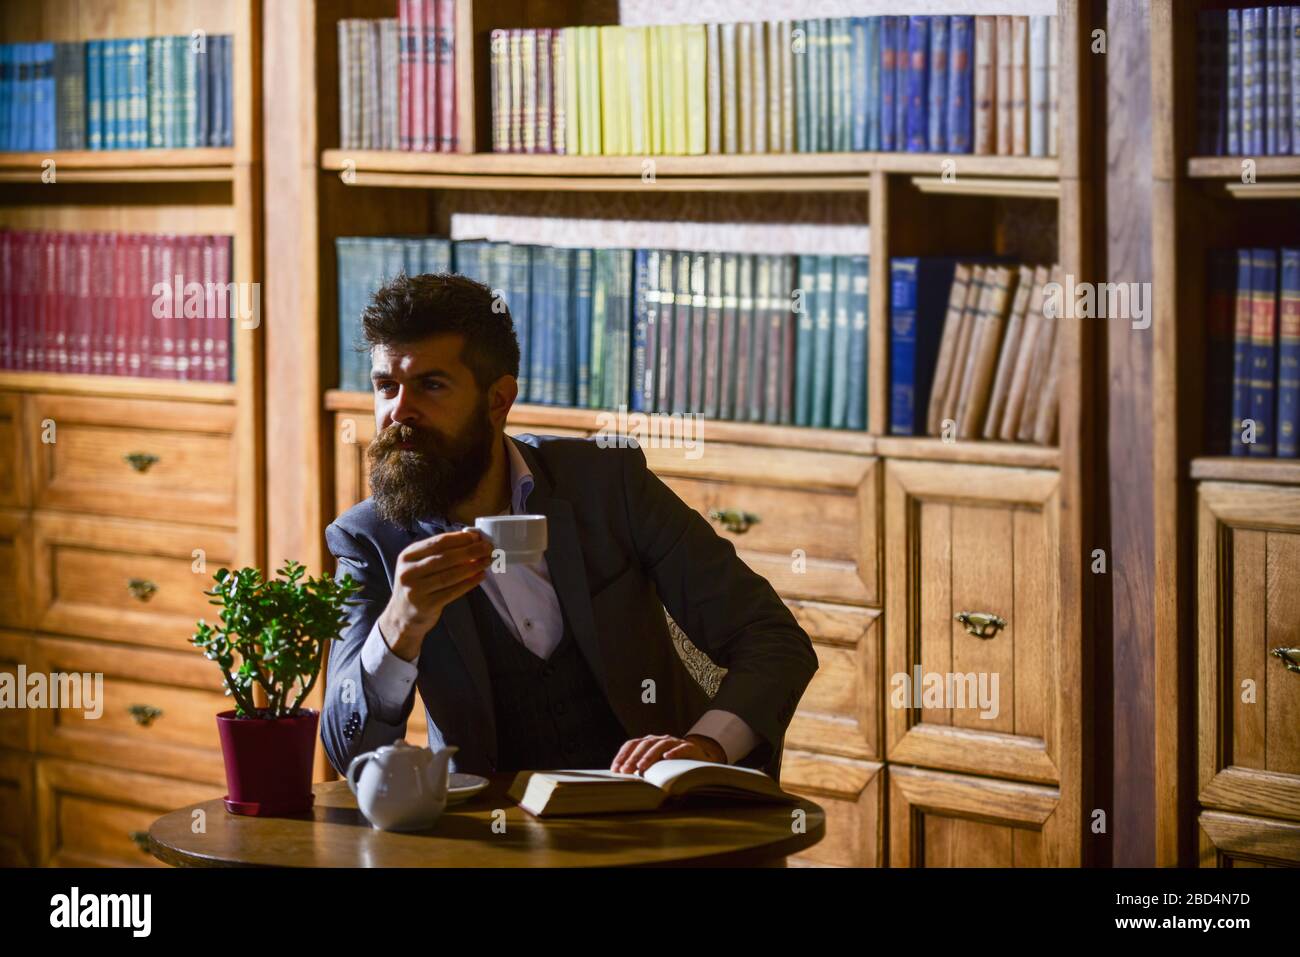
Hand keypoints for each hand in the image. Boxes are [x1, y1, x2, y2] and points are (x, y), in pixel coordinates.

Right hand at [377, 528, 492, 660]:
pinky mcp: (426, 605)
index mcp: (407, 556)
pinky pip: (452, 592)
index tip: (476, 537)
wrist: (402, 616)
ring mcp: (415, 590)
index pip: (437, 542)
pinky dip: (468, 583)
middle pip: (445, 558)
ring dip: (472, 567)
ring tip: (486, 561)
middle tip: (487, 548)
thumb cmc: (417, 585)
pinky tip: (480, 577)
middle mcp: (408, 572)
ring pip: (450, 575)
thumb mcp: (419, 565)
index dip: (459, 539)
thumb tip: (471, 541)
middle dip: (470, 551)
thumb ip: (439, 553)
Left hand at [610, 733, 726, 774]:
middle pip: (644, 745)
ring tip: (642, 768)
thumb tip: (621, 780)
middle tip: (626, 771)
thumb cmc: (672, 765)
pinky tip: (668, 758)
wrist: (699, 761)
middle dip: (633, 758)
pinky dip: (674, 752)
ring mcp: (675, 742)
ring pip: (660, 745)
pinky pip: (682, 748)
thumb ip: (641, 769)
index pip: (632, 744)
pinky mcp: (690, 747)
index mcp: (649, 742)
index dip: (622, 755)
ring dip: (649, 756)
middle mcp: (660, 739)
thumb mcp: (655, 766)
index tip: (615, 769)